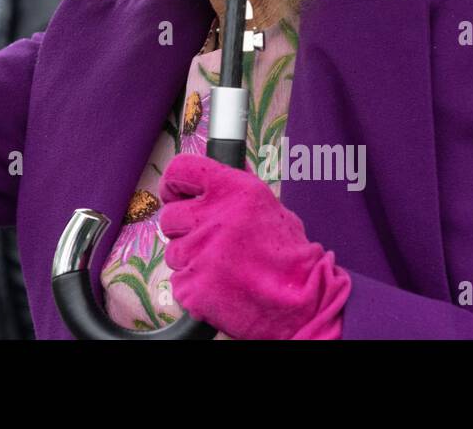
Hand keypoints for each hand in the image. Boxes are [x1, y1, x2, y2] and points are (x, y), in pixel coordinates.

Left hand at [158, 153, 350, 338]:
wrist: (302, 303)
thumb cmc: (290, 257)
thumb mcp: (269, 206)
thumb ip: (236, 188)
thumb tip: (217, 169)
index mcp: (233, 190)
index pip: (180, 169)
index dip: (173, 184)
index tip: (175, 194)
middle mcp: (212, 218)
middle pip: (169, 216)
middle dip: (183, 229)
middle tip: (208, 240)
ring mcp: (199, 254)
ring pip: (173, 251)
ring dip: (190, 259)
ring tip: (222, 267)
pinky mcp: (192, 286)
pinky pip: (179, 281)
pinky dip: (194, 286)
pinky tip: (220, 286)